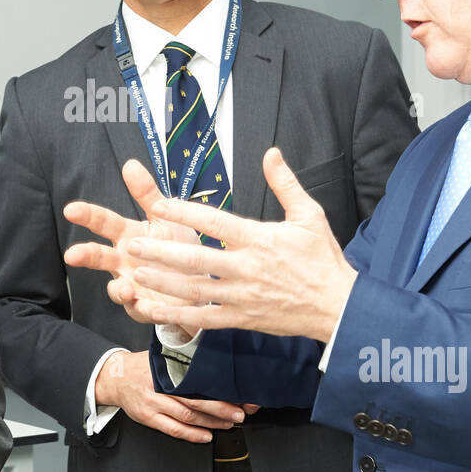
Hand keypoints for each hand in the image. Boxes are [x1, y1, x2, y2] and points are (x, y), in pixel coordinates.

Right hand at [63, 159, 202, 334]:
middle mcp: (124, 261)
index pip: (103, 223)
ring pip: (117, 289)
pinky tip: (147, 306)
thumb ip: (147, 193)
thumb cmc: (176, 245)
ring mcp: (133, 285)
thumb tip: (130, 163)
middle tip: (71, 255)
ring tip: (125, 287)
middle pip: (100, 257)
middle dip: (85, 255)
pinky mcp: (146, 307)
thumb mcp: (164, 216)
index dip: (87, 215)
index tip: (72, 209)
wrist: (199, 280)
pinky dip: (143, 310)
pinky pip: (141, 311)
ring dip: (118, 289)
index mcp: (128, 236)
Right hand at [93, 348, 244, 442]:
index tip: (235, 390)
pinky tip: (206, 435)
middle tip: (239, 412)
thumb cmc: (140, 367)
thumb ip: (181, 360)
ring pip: (187, 416)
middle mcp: (160, 388)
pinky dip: (191, 434)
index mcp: (165, 370)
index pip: (196, 380)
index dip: (217, 388)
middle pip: (195, 400)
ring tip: (229, 423)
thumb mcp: (160, 356)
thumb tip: (209, 361)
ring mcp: (154, 405)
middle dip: (221, 408)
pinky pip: (173, 429)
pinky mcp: (149, 418)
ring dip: (211, 422)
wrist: (113, 378)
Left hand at [127, 148, 357, 341]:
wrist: (338, 307)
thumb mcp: (309, 215)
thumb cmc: (323, 259)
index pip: (216, 222)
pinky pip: (204, 318)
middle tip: (133, 242)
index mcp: (260, 240)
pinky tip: (153, 309)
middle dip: (161, 251)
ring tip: (135, 271)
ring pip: (194, 290)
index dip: (185, 212)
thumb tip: (271, 153)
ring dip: (162, 281)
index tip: (159, 203)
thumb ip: (286, 183)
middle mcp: (246, 268)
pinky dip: (177, 315)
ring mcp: (242, 296)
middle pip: (196, 259)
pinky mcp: (242, 318)